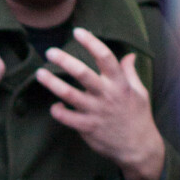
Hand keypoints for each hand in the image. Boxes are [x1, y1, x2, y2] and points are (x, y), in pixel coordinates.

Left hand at [35, 29, 165, 179]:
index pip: (106, 57)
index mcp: (120, 84)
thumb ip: (130, 72)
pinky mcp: (88, 128)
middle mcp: (107, 95)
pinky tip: (54, 107)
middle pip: (82, 74)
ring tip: (39, 74)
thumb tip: (129, 55)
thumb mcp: (140, 92)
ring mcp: (96, 112)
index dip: (91, 43)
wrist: (139, 148)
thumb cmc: (138, 117)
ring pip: (69, 95)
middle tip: (50, 51)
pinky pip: (67, 118)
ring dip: (52, 83)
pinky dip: (58, 111)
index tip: (78, 31)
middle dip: (65, 61)